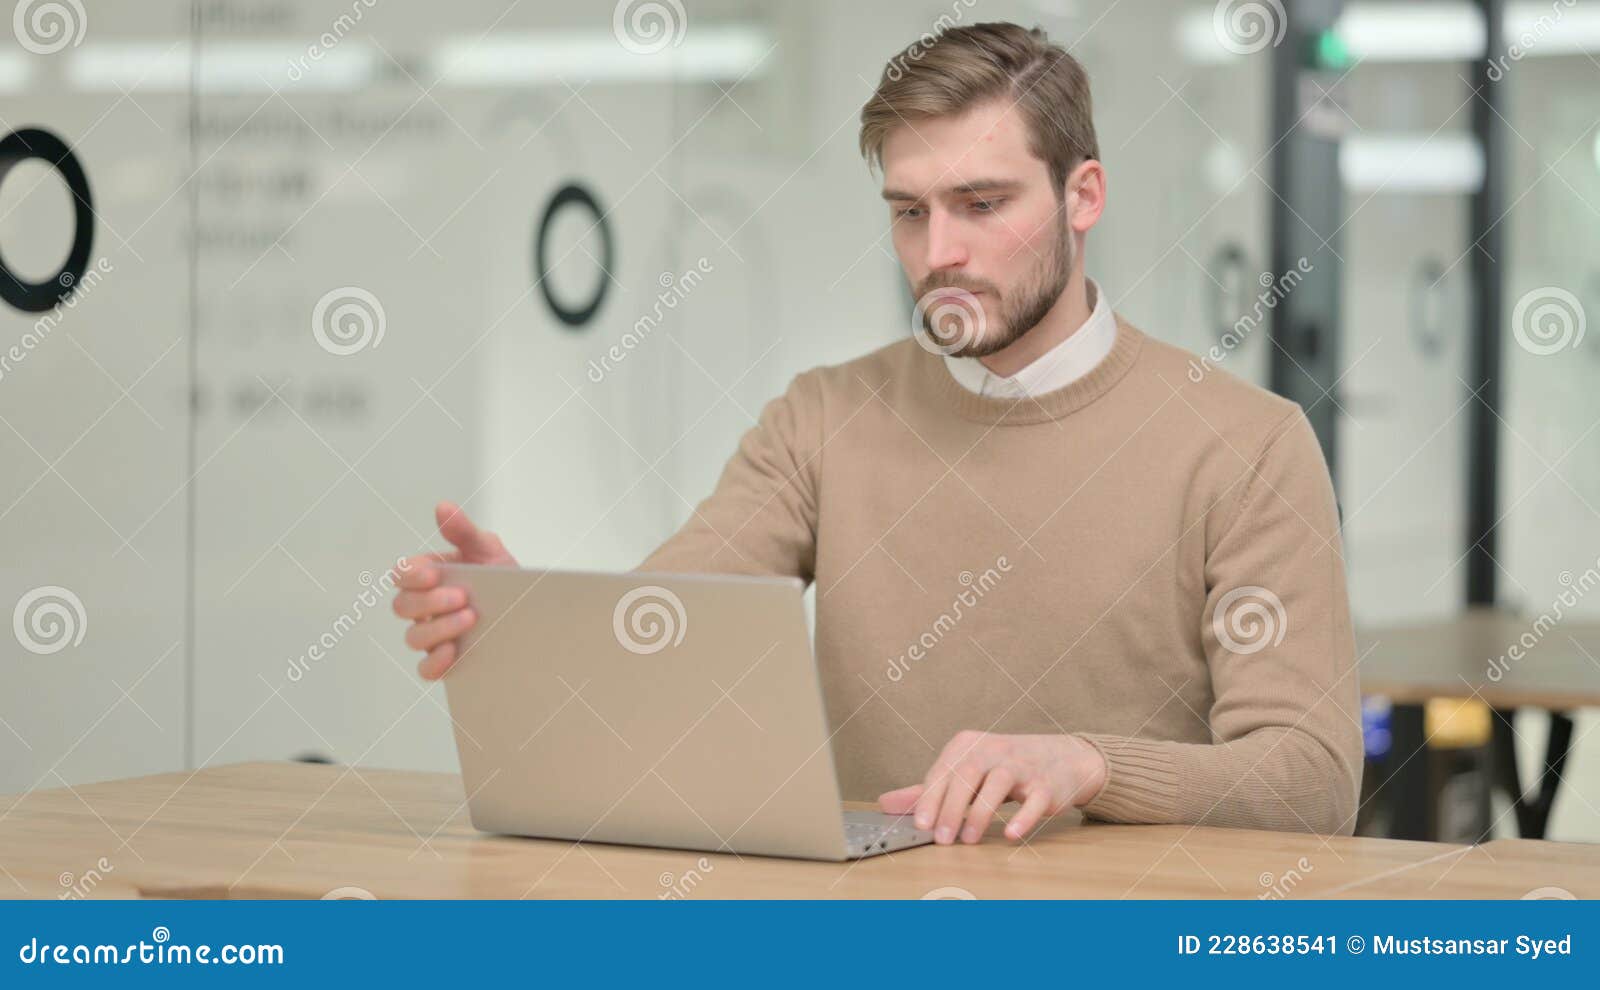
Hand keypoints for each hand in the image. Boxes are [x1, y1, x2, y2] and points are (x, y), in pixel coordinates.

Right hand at [392, 500, 517, 680]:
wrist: (533, 615)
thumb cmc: (503, 578)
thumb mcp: (489, 551)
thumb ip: (464, 531)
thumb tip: (442, 507)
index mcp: (429, 577)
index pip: (401, 574)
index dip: (411, 576)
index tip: (436, 575)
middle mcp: (424, 607)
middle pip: (402, 607)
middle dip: (430, 602)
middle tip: (463, 597)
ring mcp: (433, 635)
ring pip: (413, 638)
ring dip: (438, 629)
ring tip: (470, 619)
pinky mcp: (445, 662)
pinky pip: (426, 669)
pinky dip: (435, 662)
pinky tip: (455, 651)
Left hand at [878, 731, 1106, 844]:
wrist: (1060, 758)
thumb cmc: (1002, 767)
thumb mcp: (963, 772)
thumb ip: (927, 790)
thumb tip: (885, 803)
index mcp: (968, 745)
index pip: (943, 770)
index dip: (930, 798)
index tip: (921, 825)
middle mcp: (994, 749)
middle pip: (967, 774)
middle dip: (952, 808)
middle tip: (942, 839)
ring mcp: (1023, 765)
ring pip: (999, 783)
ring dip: (981, 813)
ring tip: (969, 839)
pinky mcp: (1047, 784)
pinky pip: (1035, 798)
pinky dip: (1024, 816)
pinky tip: (1011, 835)